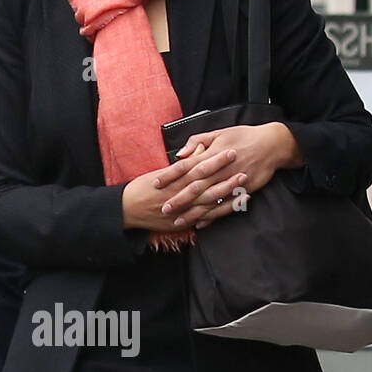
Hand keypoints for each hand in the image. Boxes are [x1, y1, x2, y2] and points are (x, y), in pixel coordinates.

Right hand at [120, 146, 241, 232]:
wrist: (126, 209)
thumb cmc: (140, 189)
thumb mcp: (157, 173)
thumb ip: (178, 166)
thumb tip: (195, 154)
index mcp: (173, 179)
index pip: (198, 166)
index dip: (215, 159)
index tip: (229, 151)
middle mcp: (179, 194)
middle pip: (207, 183)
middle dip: (226, 176)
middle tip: (243, 167)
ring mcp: (182, 209)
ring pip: (210, 201)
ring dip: (228, 194)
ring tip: (244, 186)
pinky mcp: (183, 221)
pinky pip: (205, 217)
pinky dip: (220, 212)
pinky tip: (233, 206)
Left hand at [157, 123, 302, 229]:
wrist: (273, 144)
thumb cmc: (243, 136)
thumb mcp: (218, 133)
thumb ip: (196, 141)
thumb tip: (180, 154)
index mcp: (212, 154)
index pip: (186, 166)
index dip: (170, 175)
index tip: (156, 183)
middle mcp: (221, 170)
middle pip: (195, 186)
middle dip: (179, 199)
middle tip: (163, 208)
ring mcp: (232, 181)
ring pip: (209, 200)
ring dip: (193, 212)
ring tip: (178, 221)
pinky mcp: (244, 190)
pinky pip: (226, 206)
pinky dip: (213, 216)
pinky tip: (200, 223)